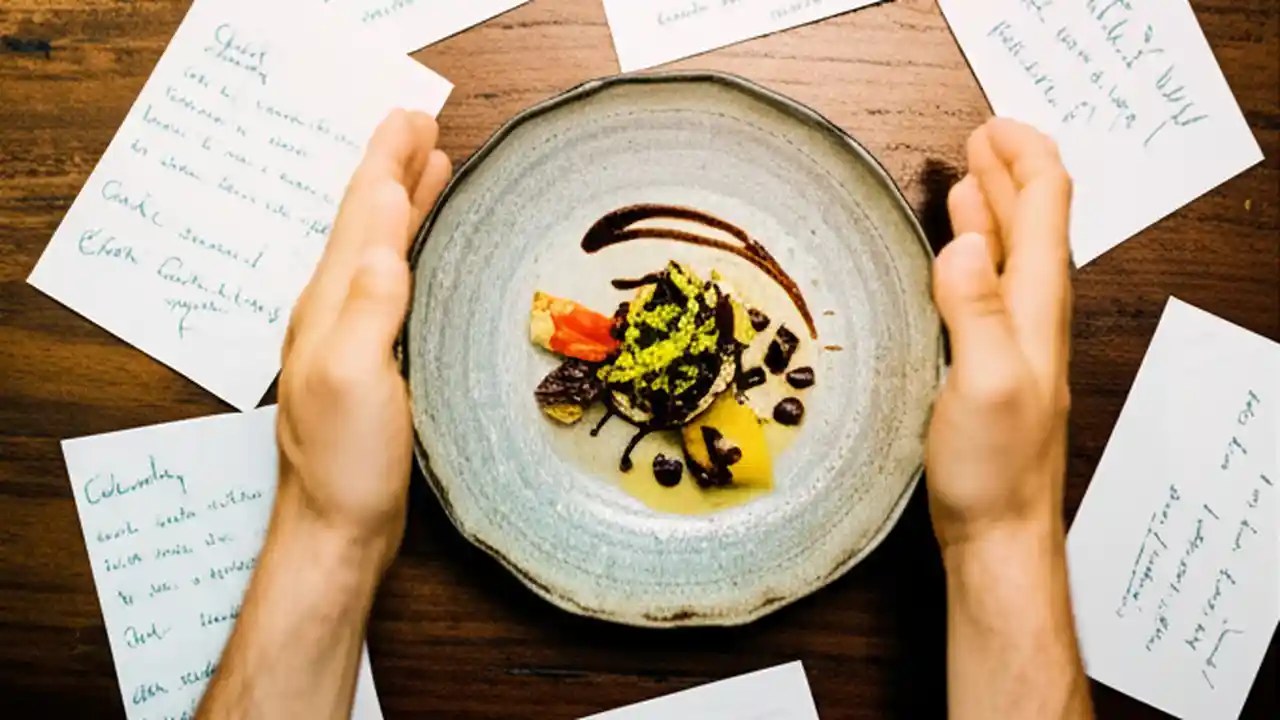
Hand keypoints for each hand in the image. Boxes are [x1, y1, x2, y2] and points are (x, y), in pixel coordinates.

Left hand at [275, 110, 451, 570]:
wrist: (335, 528)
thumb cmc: (346, 462)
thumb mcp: (356, 378)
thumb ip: (370, 305)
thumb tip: (389, 232)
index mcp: (332, 304)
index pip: (364, 215)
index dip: (388, 163)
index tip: (413, 119)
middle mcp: (336, 311)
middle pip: (368, 223)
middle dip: (394, 170)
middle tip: (423, 127)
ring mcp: (352, 336)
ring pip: (380, 250)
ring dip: (404, 205)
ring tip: (430, 171)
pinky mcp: (374, 362)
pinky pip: (393, 284)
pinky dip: (410, 251)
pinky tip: (422, 254)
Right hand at [926, 118, 1073, 552]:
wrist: (998, 532)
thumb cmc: (994, 468)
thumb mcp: (984, 380)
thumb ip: (975, 308)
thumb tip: (965, 240)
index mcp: (1033, 306)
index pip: (1044, 208)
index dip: (1023, 159)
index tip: (990, 128)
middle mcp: (1029, 315)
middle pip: (1031, 223)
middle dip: (1008, 171)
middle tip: (977, 138)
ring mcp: (1011, 339)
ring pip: (1009, 253)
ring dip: (993, 207)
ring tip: (968, 178)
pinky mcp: (987, 362)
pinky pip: (986, 286)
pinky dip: (973, 252)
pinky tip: (955, 255)